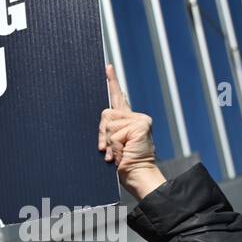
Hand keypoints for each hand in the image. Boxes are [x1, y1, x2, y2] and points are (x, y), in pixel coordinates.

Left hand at [99, 64, 164, 199]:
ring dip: (108, 143)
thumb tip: (104, 120)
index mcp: (129, 120)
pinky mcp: (139, 125)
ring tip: (117, 153)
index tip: (107, 67)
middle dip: (102, 135)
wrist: (138, 174)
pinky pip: (114, 133)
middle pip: (106, 115)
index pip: (119, 98)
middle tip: (109, 151)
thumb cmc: (124, 163)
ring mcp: (140, 120)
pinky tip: (122, 153)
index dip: (113, 82)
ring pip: (108, 124)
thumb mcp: (113, 144)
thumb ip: (109, 130)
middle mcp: (136, 117)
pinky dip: (114, 147)